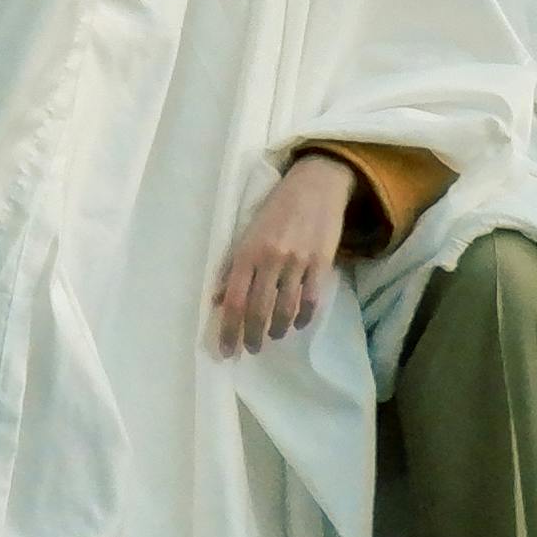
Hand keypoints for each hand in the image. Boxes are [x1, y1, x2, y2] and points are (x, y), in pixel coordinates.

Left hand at [212, 151, 357, 356]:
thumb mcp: (246, 233)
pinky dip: (303, 317)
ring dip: (277, 329)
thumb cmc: (275, 210)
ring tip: (273, 336)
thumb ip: (232, 267)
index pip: (234, 300)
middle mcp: (271, 259)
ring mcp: (298, 262)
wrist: (315, 186)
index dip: (229, 329)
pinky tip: (297, 323)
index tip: (227, 350)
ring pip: (286, 309)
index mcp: (247, 252)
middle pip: (259, 310)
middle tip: (251, 349)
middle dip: (253, 336)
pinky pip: (311, 299)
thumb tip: (216, 300)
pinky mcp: (321, 263)